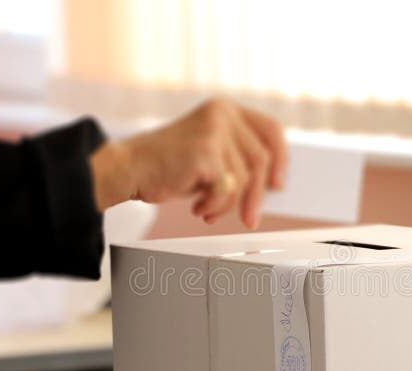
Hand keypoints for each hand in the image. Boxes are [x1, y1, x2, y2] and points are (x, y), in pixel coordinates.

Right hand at [91, 98, 287, 228]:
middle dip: (255, 196)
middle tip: (249, 218)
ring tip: (207, 209)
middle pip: (261, 160)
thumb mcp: (211, 155)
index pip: (271, 130)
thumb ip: (238, 159)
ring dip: (227, 204)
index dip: (280, 159)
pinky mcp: (206, 150)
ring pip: (243, 179)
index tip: (278, 184)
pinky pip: (227, 189)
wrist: (131, 169)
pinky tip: (198, 206)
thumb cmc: (167, 166)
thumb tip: (271, 182)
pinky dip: (214, 205)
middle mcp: (223, 114)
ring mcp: (215, 130)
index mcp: (226, 109)